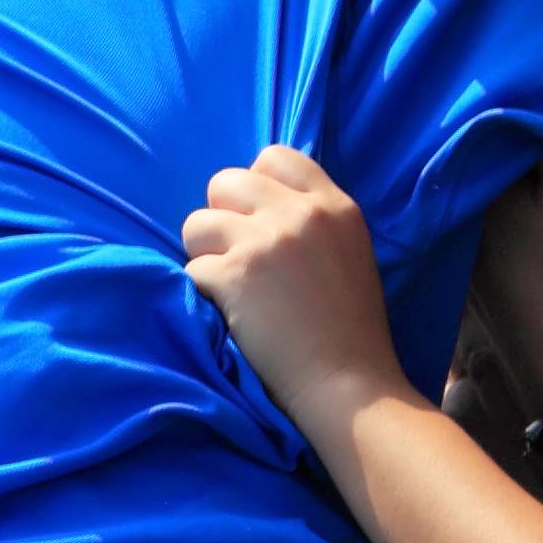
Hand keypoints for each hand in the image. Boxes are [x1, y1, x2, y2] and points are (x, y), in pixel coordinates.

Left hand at [181, 143, 406, 429]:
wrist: (350, 385)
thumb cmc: (352, 332)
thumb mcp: (350, 254)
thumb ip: (312, 223)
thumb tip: (258, 207)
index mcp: (335, 205)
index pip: (275, 156)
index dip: (254, 186)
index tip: (256, 221)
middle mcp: (300, 214)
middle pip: (225, 182)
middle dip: (221, 219)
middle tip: (236, 259)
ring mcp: (265, 242)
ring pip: (196, 223)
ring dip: (204, 256)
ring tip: (229, 289)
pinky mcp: (234, 275)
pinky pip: (191, 269)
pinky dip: (200, 294)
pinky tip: (225, 316)